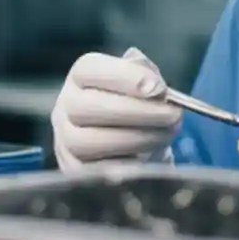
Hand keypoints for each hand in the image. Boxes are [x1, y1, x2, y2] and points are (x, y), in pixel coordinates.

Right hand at [51, 48, 181, 169]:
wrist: (125, 145)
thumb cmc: (134, 105)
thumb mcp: (141, 82)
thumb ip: (147, 75)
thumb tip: (155, 87)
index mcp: (80, 77)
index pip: (89, 69)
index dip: (125, 77)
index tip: (159, 88)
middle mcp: (65, 106)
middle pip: (89, 106)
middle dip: (138, 112)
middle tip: (173, 115)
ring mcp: (65, 140)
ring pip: (91, 141)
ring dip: (137, 139)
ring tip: (166, 135)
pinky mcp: (74, 170)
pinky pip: (97, 170)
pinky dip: (128, 164)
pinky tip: (151, 156)